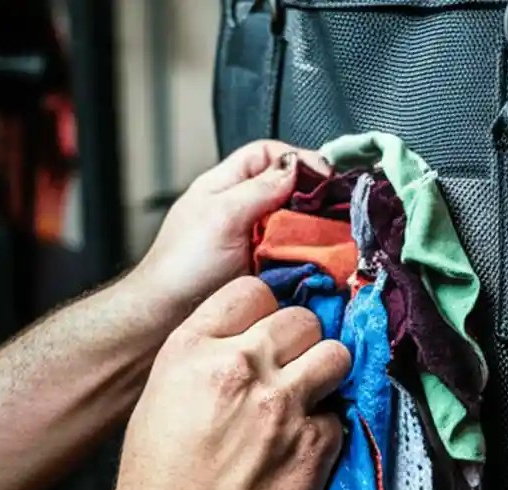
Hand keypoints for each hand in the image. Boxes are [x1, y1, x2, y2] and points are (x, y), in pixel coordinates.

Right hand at [104, 276, 350, 489]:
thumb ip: (203, 363)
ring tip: (310, 401)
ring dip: (328, 374)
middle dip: (302, 343)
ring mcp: (283, 405)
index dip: (264, 311)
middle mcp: (239, 367)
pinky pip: (341, 414)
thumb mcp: (159, 403)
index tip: (267, 332)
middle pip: (302, 319)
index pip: (252, 290)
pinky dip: (328, 430)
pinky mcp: (317, 444)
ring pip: (336, 353)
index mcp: (191, 350)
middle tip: (292, 371)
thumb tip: (242, 346)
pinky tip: (303, 451)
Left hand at [126, 140, 330, 321]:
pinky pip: (298, 253)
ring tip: (336, 233)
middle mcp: (245, 209)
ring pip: (298, 222)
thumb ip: (259, 188)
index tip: (325, 176)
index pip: (269, 155)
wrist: (169, 316)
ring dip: (317, 227)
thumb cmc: (182, 266)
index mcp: (227, 185)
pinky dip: (313, 254)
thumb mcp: (221, 216)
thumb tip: (295, 166)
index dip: (298, 159)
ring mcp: (258, 240)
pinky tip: (325, 257)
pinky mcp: (268, 268)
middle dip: (314, 195)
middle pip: (290, 189)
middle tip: (337, 207)